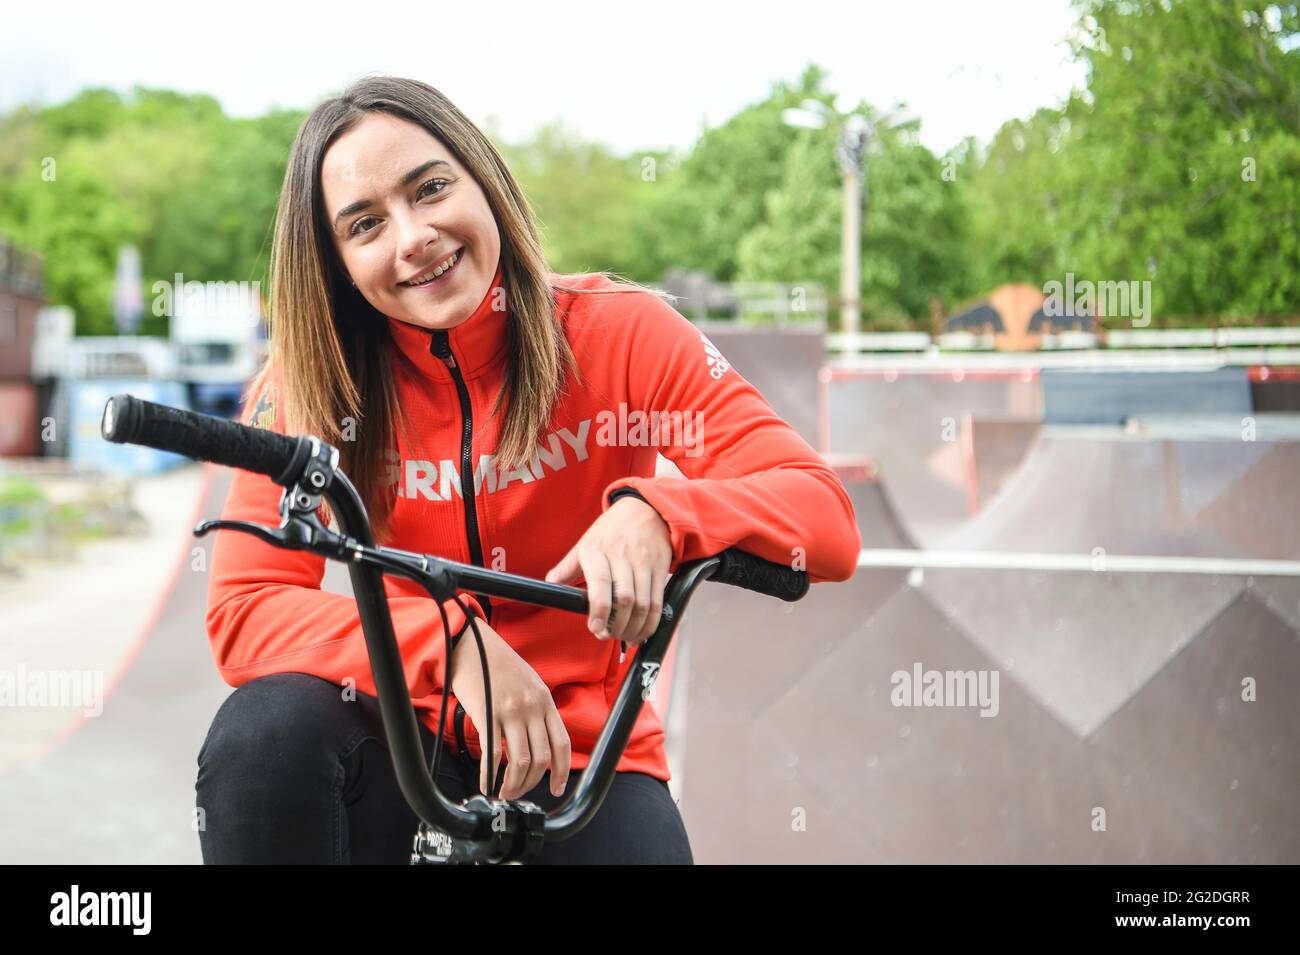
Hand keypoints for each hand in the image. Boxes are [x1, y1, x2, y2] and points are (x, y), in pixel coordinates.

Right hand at [448, 617, 570, 799]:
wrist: (471, 646)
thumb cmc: (498, 664)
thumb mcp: (529, 683)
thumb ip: (538, 709)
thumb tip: (540, 739)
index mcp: (545, 701)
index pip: (561, 743)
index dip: (561, 771)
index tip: (555, 787)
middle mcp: (531, 708)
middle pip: (542, 758)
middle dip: (532, 783)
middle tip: (520, 793)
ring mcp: (509, 712)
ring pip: (520, 761)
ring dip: (513, 784)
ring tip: (504, 792)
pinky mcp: (487, 715)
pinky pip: (492, 754)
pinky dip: (490, 775)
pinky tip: (486, 784)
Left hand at [544, 495, 672, 645]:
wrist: (647, 509)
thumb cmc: (612, 529)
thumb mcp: (586, 542)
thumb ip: (568, 566)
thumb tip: (551, 585)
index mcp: (598, 550)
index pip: (600, 582)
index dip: (598, 609)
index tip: (595, 628)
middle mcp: (622, 556)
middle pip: (624, 598)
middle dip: (617, 625)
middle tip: (608, 635)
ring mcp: (644, 563)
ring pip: (642, 604)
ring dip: (634, 627)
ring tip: (624, 637)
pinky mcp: (660, 569)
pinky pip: (657, 601)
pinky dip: (650, 622)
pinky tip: (642, 631)